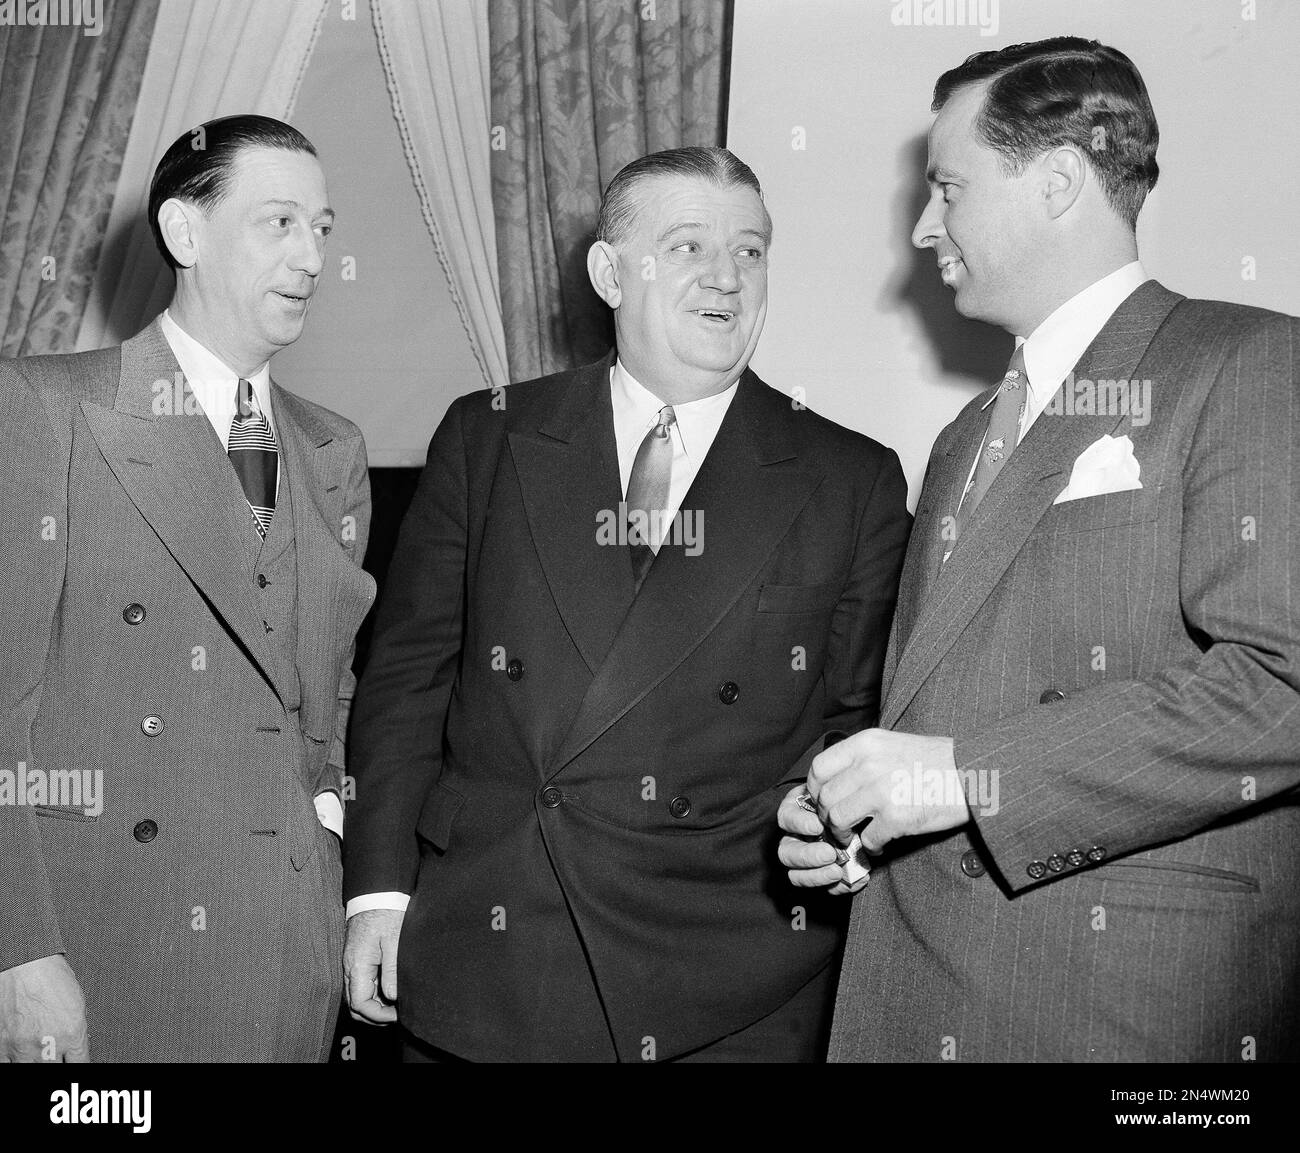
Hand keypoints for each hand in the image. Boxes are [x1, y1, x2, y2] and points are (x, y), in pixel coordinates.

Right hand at [0, 954, 88, 1061]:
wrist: (24, 964)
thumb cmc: (51, 977)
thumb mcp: (77, 1004)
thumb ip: (76, 1031)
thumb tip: (76, 1047)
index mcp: (73, 1033)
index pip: (80, 1064)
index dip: (77, 1065)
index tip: (74, 1064)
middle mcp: (49, 1044)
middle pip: (55, 1071)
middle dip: (55, 1065)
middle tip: (54, 1058)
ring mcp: (23, 1048)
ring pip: (31, 1072)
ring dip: (35, 1065)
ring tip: (37, 1056)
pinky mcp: (2, 1046)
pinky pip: (7, 1066)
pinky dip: (13, 1063)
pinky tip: (18, 1057)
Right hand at [343, 909, 402, 1024]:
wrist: (375, 893)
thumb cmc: (385, 912)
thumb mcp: (394, 941)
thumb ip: (392, 971)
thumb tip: (393, 996)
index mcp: (356, 965)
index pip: (360, 1004)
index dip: (378, 1015)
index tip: (397, 1013)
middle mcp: (349, 967)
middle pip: (354, 1005)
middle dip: (374, 1016)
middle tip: (396, 1014)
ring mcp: (351, 963)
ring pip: (356, 996)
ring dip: (373, 1006)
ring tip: (395, 1005)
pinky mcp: (356, 958)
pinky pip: (359, 984)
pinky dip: (372, 994)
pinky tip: (389, 990)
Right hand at [776, 784, 867, 895]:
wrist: (861, 808)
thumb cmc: (846, 795)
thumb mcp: (837, 787)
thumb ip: (833, 795)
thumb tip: (839, 802)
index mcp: (795, 812)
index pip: (786, 819)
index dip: (799, 824)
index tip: (818, 826)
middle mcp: (795, 837)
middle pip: (786, 852)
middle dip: (808, 856)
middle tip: (830, 854)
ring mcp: (805, 859)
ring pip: (795, 875)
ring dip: (817, 876)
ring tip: (839, 872)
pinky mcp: (822, 875)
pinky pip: (823, 888)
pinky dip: (840, 887)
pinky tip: (858, 880)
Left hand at [809, 728, 970, 852]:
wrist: (974, 773)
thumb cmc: (935, 760)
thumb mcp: (891, 744)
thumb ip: (862, 758)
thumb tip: (835, 783)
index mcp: (865, 744)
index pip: (819, 768)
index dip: (815, 790)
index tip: (823, 801)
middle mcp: (868, 765)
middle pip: (825, 798)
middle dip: (827, 817)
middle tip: (840, 825)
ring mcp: (881, 792)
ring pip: (837, 820)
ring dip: (843, 834)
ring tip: (855, 836)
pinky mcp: (897, 818)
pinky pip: (868, 840)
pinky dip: (871, 846)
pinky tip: (882, 842)